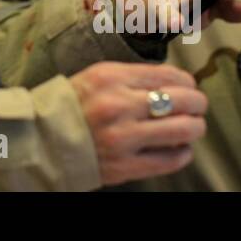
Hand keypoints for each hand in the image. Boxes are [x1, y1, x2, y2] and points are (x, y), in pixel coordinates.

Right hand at [68, 61, 207, 185]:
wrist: (43, 139)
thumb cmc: (72, 105)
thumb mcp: (97, 77)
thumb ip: (132, 77)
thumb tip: (173, 83)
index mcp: (111, 77)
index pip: (168, 75)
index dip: (187, 81)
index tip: (189, 86)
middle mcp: (119, 105)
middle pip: (182, 100)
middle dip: (198, 103)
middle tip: (198, 105)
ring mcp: (123, 138)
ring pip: (182, 129)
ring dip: (195, 127)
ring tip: (193, 126)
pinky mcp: (125, 165)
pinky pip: (169, 159)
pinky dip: (183, 153)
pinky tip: (180, 148)